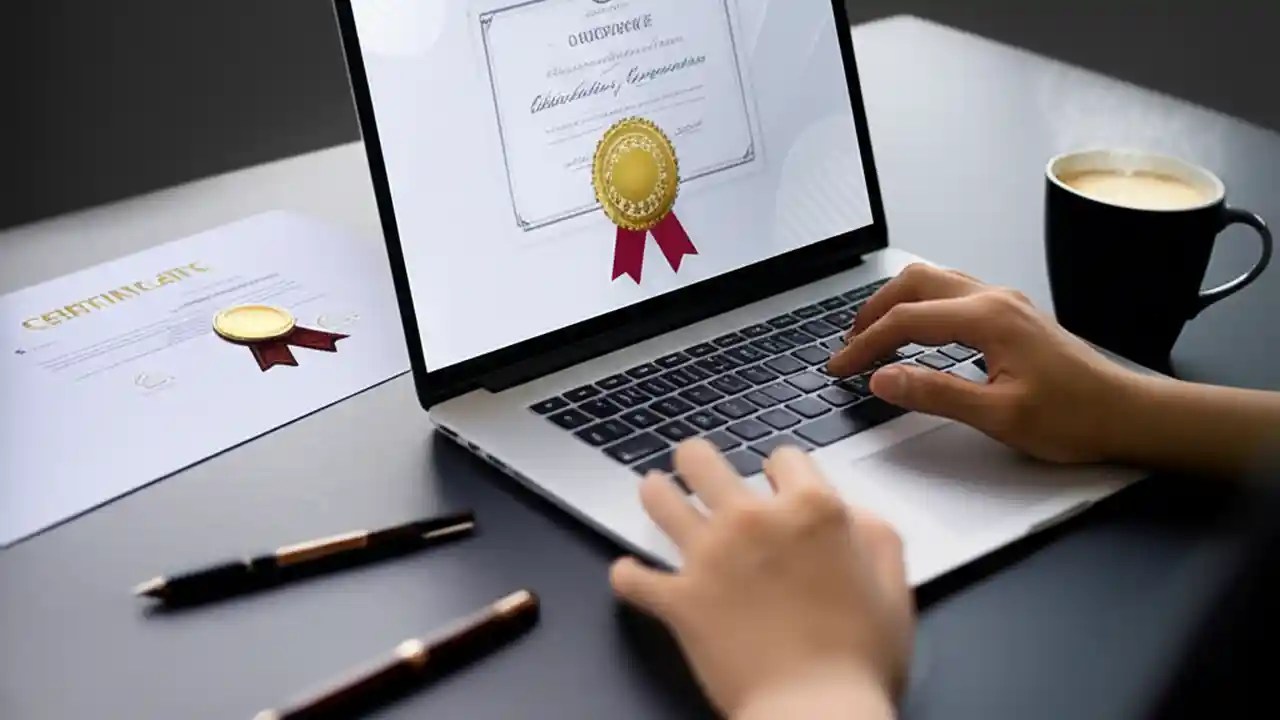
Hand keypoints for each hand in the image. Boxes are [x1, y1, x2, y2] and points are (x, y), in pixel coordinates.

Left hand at [610, 440, 913, 719]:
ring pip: (659, 499)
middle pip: (702, 460)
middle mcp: (754, 520)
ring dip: (656, 494)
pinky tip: (630, 573)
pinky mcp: (679, 600)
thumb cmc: (861, 658)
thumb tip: (850, 512)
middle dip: (697, 460)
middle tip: (695, 466)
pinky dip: (629, 575)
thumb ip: (874, 535)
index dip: (781, 469)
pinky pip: (633, 577)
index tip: (775, 482)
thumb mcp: (893, 586)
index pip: (784, 456)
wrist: (817, 711)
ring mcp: (710, 557)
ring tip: (654, 491)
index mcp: (812, 510)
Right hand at [827, 263, 1140, 463]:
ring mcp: (1005, 303)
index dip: (865, 344)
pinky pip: (953, 293)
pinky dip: (921, 306)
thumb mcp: (998, 416)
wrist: (1126, 415)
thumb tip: (883, 379)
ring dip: (896, 302)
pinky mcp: (1012, 315)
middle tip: (848, 345)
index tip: (840, 367)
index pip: (906, 319)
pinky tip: (915, 332)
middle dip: (873, 311)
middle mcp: (995, 299)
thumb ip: (935, 393)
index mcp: (988, 318)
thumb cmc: (1073, 418)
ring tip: (871, 335)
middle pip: (915, 283)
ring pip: (934, 281)